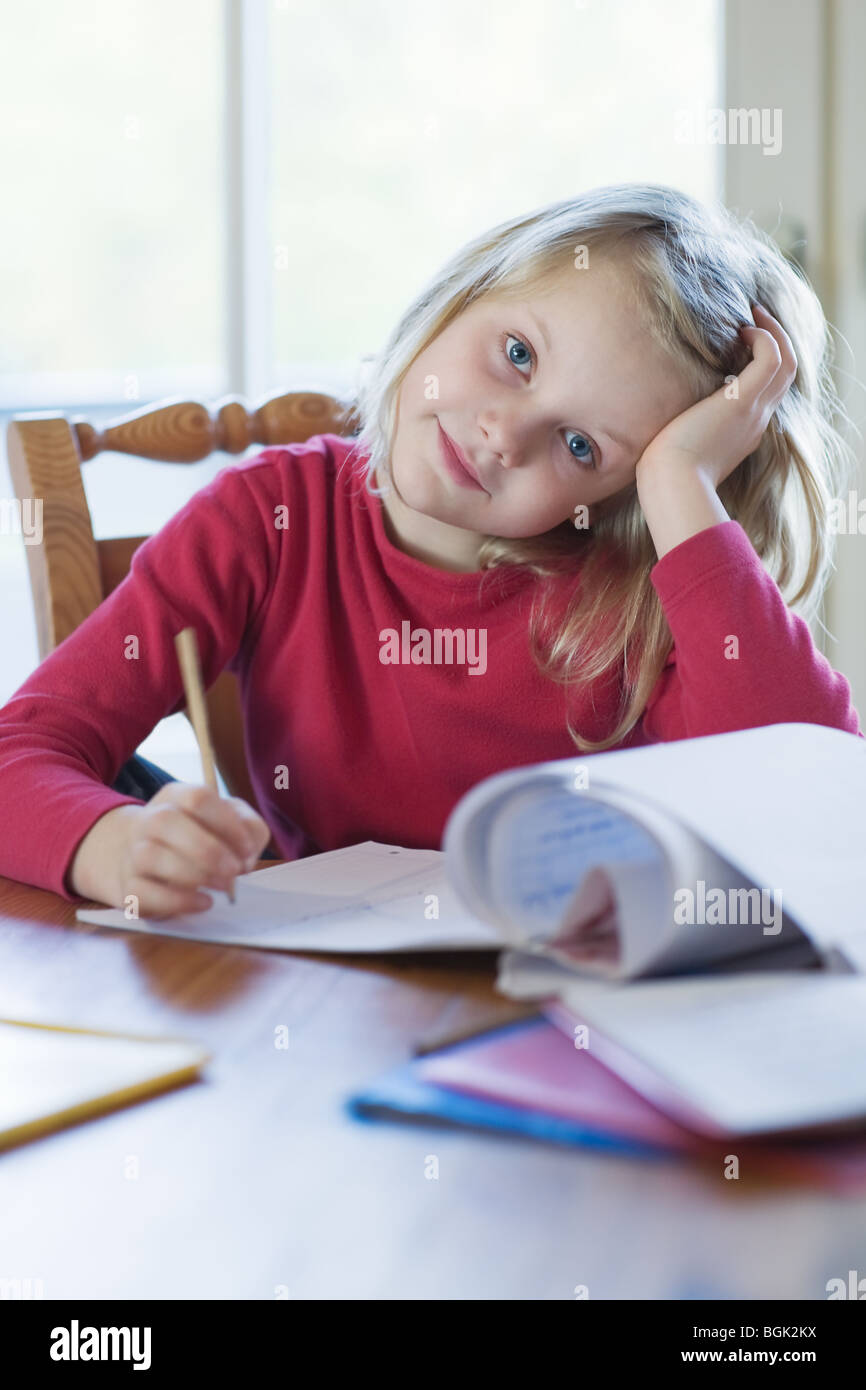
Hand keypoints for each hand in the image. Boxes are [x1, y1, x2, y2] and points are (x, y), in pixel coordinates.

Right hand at [113, 782, 271, 918]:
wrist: (148, 860)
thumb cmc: (200, 837)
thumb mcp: (229, 822)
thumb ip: (249, 829)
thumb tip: (246, 856)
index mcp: (176, 796)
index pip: (197, 798)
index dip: (227, 824)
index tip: (247, 849)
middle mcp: (149, 820)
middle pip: (166, 821)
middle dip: (208, 850)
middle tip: (234, 871)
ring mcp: (133, 853)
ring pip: (150, 856)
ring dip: (193, 874)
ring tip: (223, 886)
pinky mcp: (129, 887)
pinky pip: (143, 893)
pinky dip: (178, 901)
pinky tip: (204, 902)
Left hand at [635, 303, 796, 492]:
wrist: (672, 486)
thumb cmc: (664, 473)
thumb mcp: (678, 447)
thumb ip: (681, 431)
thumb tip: (658, 420)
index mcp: (743, 432)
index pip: (767, 392)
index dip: (761, 364)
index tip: (742, 343)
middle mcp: (756, 421)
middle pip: (785, 374)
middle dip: (775, 341)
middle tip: (755, 318)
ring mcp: (753, 411)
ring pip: (786, 363)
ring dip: (775, 333)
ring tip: (754, 315)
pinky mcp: (743, 402)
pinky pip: (772, 359)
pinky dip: (765, 339)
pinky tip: (742, 331)